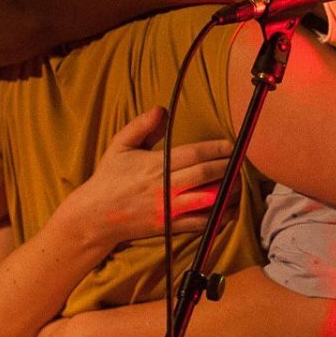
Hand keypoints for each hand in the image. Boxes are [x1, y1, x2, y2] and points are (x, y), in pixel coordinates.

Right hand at [63, 107, 233, 250]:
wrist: (94, 216)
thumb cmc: (108, 178)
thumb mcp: (120, 146)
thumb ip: (142, 126)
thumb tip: (163, 110)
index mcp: (155, 165)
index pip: (195, 154)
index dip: (217, 148)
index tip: (231, 145)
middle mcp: (165, 187)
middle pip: (205, 174)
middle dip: (227, 166)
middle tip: (241, 161)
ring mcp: (168, 209)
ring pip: (207, 199)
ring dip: (227, 191)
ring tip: (239, 183)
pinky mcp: (169, 227)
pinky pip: (200, 223)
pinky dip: (218, 217)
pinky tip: (229, 209)